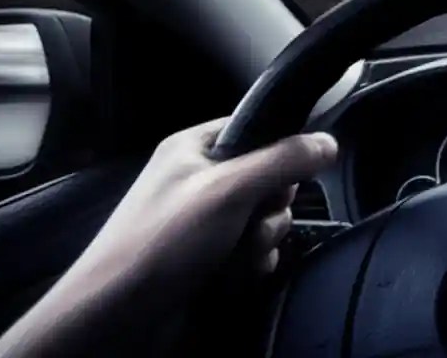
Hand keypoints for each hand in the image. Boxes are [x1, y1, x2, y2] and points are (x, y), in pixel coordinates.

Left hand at [0, 118, 338, 357]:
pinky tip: (235, 275)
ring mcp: (206, 222)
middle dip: (271, 208)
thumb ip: (282, 160)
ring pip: (267, 219)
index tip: (284, 174)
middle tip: (252, 222)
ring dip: (263, 241)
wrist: (118, 317)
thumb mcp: (228, 189)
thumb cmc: (162, 242)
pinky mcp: (211, 257)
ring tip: (236, 257)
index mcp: (194, 148)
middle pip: (271, 179)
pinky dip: (253, 264)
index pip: (257, 128)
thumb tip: (329, 142)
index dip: (279, 150)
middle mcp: (201, 180)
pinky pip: (255, 251)